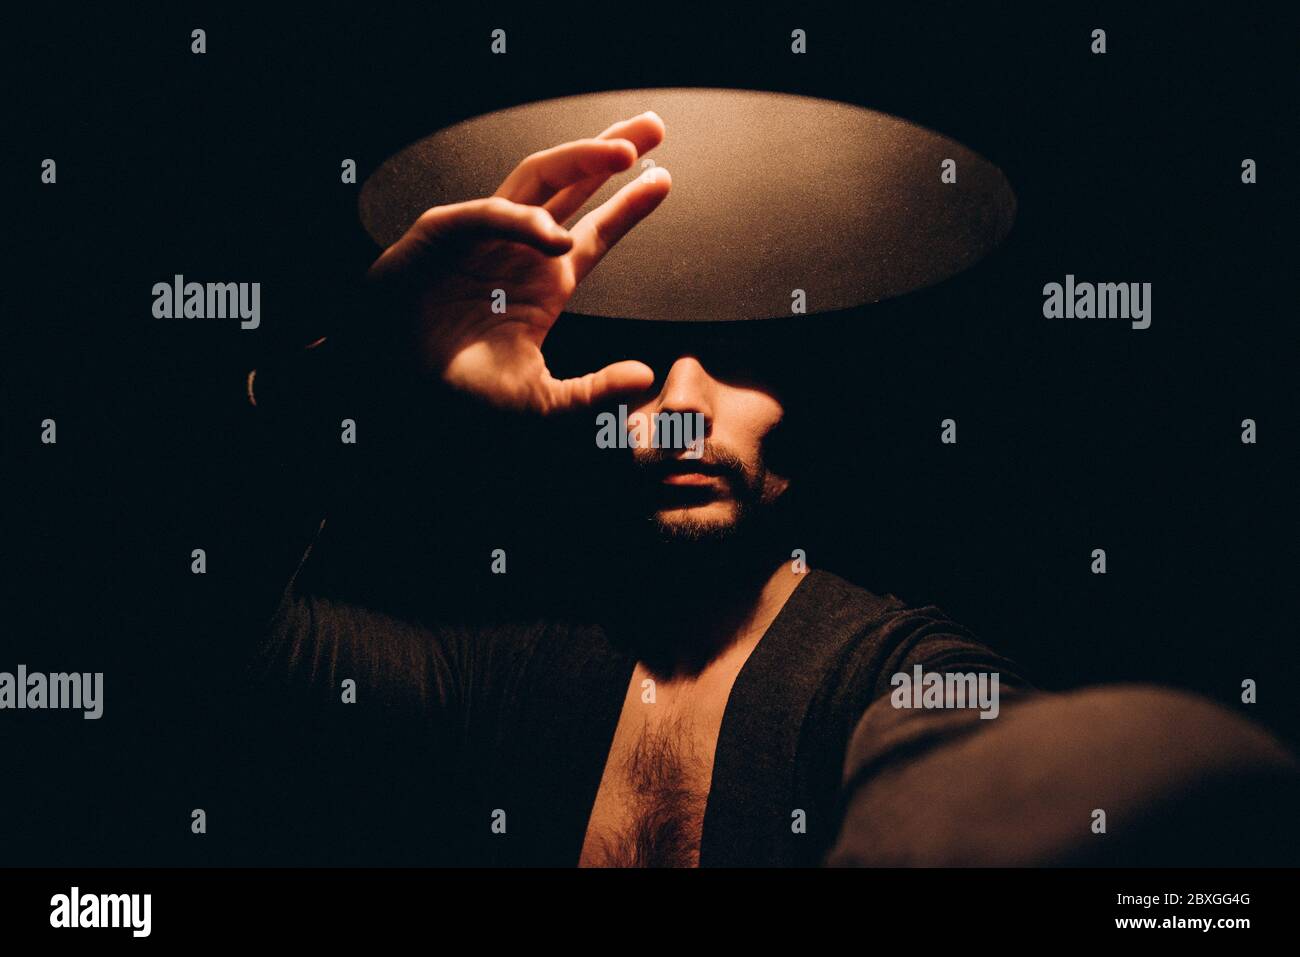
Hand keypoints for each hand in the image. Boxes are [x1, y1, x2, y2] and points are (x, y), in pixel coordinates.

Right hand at [367, 111, 670, 414]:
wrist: (392, 383)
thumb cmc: (456, 389)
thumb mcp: (539, 404)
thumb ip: (592, 394)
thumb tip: (643, 377)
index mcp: (543, 281)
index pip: (596, 232)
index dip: (629, 206)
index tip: (663, 180)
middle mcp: (518, 250)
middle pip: (572, 186)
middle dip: (610, 152)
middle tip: (653, 126)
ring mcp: (481, 236)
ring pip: (535, 179)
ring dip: (579, 158)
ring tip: (622, 153)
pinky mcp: (441, 234)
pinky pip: (486, 213)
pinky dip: (520, 219)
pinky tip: (554, 234)